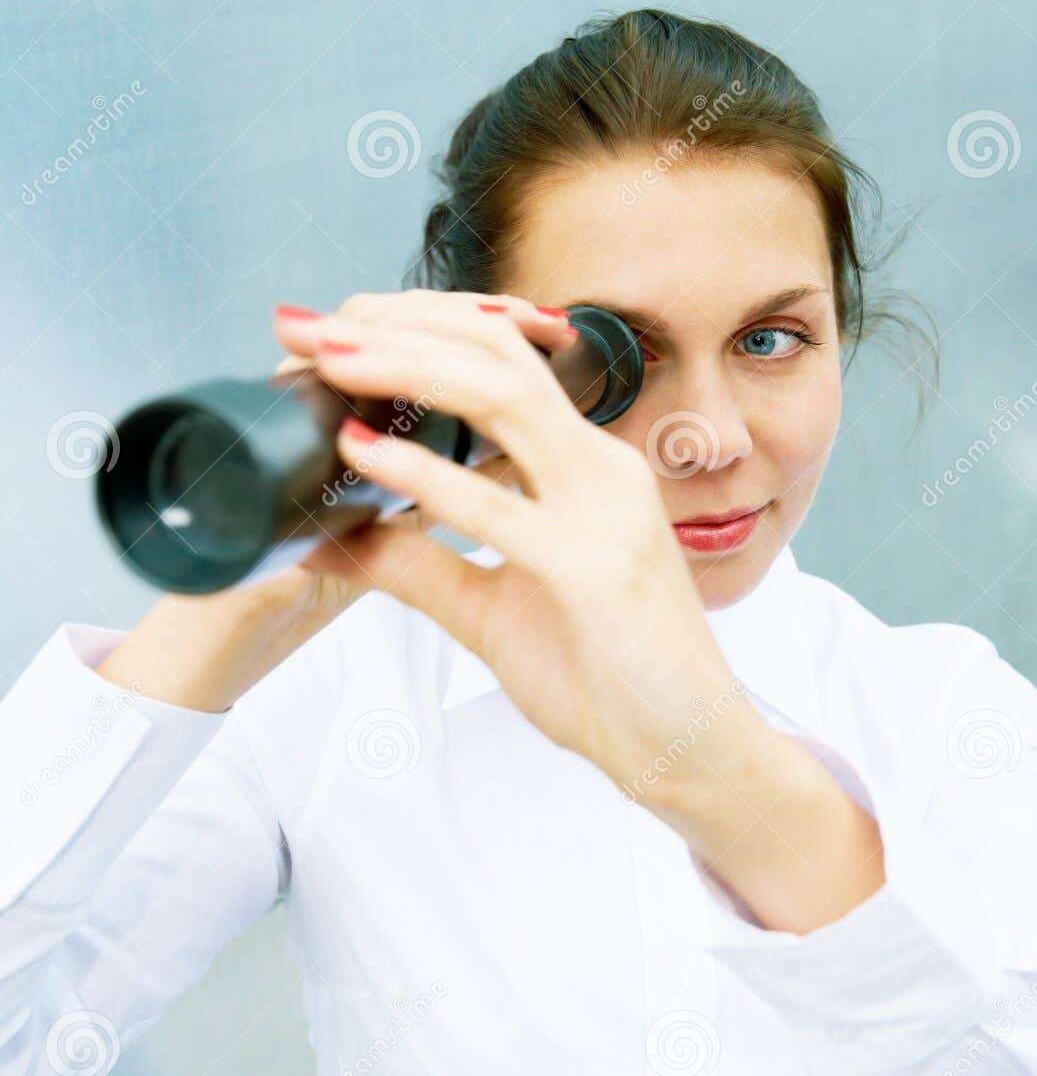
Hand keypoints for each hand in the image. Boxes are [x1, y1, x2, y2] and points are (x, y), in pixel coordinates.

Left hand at [273, 289, 752, 797]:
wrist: (691, 752)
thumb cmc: (610, 681)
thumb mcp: (489, 610)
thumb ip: (420, 565)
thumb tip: (338, 537)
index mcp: (584, 467)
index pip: (497, 362)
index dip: (411, 333)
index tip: (327, 336)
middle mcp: (600, 469)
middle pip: (494, 352)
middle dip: (394, 326)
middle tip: (305, 324)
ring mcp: (603, 510)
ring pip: (501, 395)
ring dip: (404, 365)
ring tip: (325, 357)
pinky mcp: (592, 568)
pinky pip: (497, 504)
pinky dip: (421, 472)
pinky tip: (359, 451)